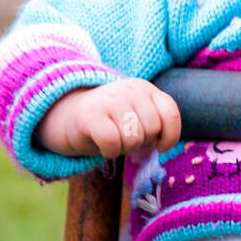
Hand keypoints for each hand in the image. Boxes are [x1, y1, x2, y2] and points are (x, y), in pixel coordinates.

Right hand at [33, 78, 181, 161]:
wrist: (70, 116)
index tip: (159, 147)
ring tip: (115, 141)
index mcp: (146, 88)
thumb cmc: (112, 122)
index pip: (170, 114)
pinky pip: (112, 143)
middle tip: (126, 140)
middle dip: (142, 143)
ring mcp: (110, 100)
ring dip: (125, 148)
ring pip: (134, 138)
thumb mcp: (138, 117)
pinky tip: (104, 147)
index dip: (170, 136)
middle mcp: (130, 89)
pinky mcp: (91, 115)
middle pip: (152, 129)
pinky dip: (110, 152)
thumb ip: (155, 127)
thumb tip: (160, 147)